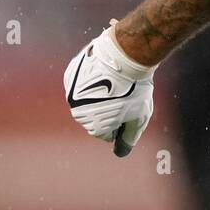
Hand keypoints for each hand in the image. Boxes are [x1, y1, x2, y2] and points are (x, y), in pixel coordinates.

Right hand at [63, 22, 156, 156]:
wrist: (125, 56)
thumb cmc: (135, 90)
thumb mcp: (139, 117)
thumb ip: (129, 137)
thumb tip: (121, 152)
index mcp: (95, 127)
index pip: (108, 134)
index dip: (123, 123)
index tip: (130, 110)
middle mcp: (77, 113)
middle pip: (95, 118)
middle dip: (109, 110)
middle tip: (124, 95)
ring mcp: (71, 93)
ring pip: (87, 99)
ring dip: (99, 95)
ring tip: (115, 83)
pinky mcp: (70, 76)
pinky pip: (80, 83)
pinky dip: (91, 80)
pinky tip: (105, 72)